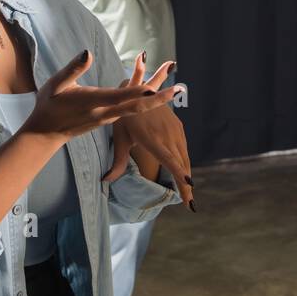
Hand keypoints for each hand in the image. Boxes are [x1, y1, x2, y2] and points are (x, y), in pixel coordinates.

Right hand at [20, 49, 175, 143]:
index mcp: (92, 102)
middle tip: (180, 88)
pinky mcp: (111, 119)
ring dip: (157, 98)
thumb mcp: (56, 85)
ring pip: (137, 109)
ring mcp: (109, 118)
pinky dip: (146, 100)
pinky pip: (132, 110)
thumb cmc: (49, 105)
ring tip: (175, 85)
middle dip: (159, 98)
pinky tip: (158, 91)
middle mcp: (105, 112)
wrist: (46, 133)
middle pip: (137, 107)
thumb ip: (73, 68)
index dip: (136, 93)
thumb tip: (87, 53)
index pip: (118, 97)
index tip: (153, 88)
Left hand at [102, 55, 192, 208]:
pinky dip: (185, 163)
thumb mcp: (120, 139)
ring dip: (187, 176)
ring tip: (188, 194)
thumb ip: (117, 162)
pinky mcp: (178, 127)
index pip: (170, 162)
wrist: (138, 90)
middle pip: (181, 165)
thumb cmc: (125, 116)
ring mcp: (175, 131)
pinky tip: (184, 174)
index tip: (189, 191)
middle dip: (186, 186)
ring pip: (184, 158)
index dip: (180, 177)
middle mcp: (167, 136)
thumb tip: (105, 181)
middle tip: (191, 206)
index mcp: (153, 140)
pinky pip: (184, 149)